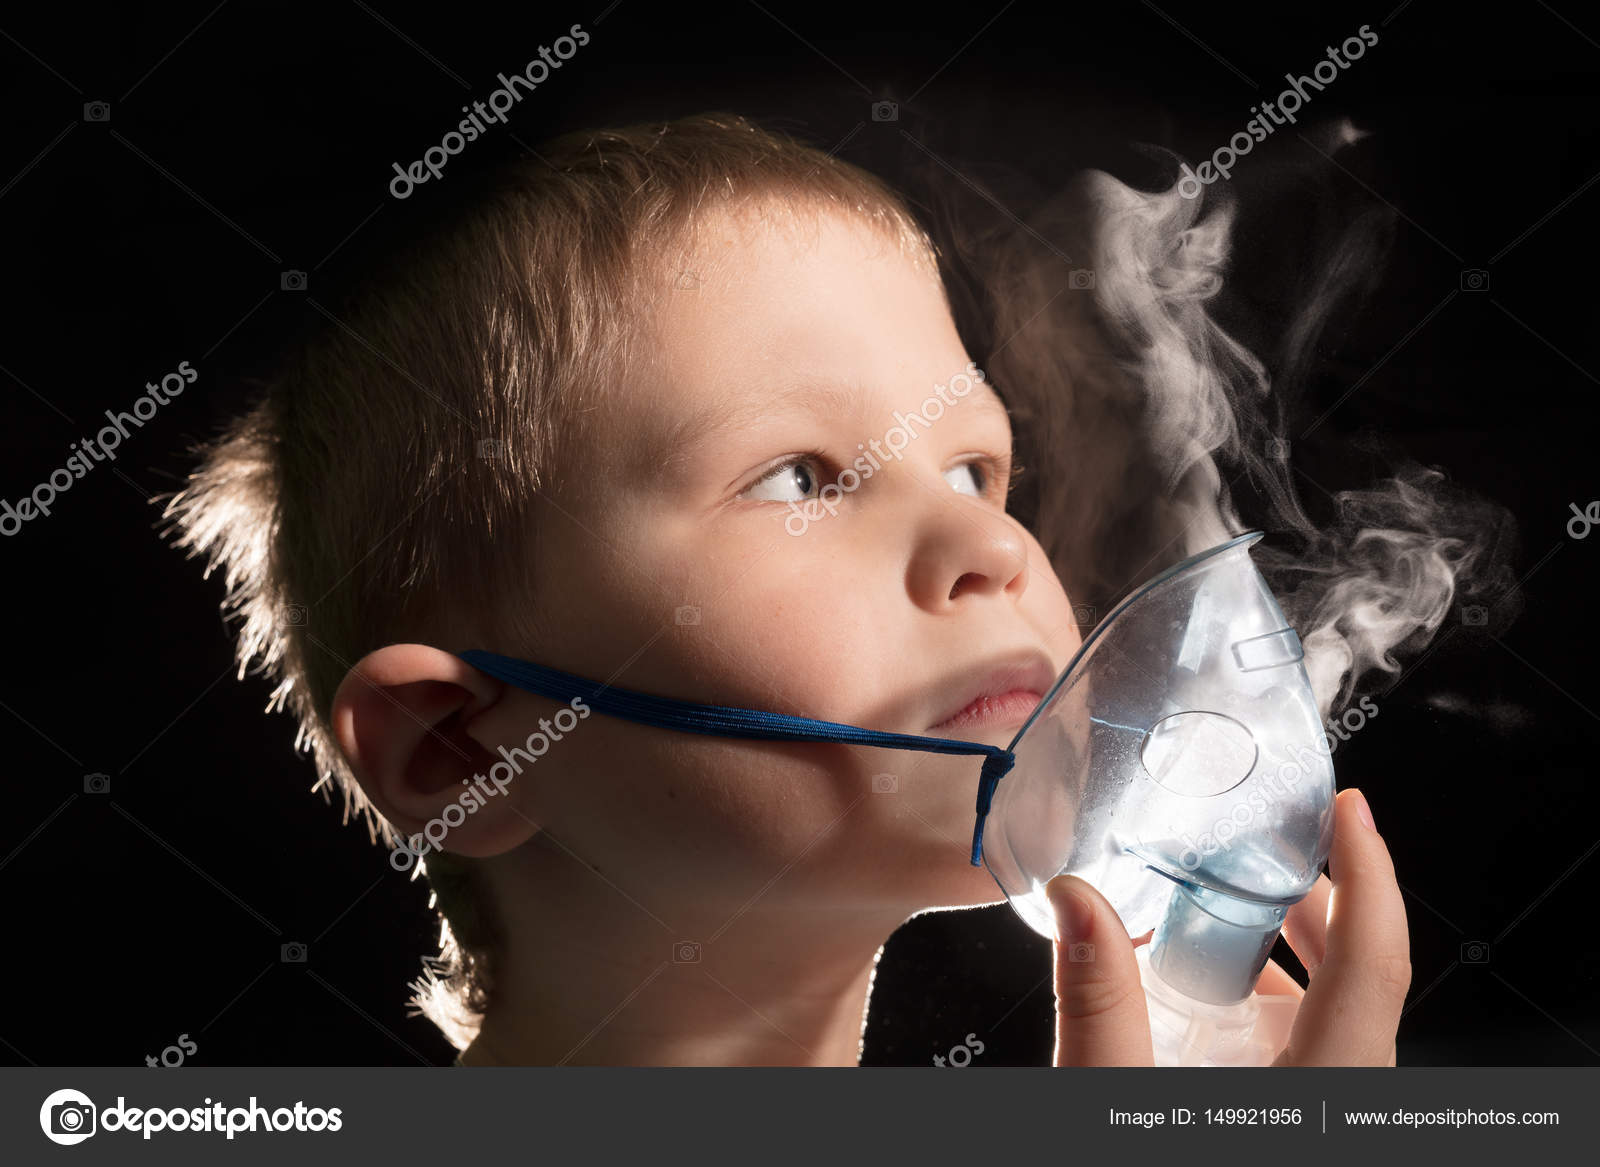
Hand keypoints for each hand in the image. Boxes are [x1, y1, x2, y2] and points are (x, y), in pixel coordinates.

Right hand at [1048, 787, 1409, 1065]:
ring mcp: (1331, 1095)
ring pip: (1336, 1007)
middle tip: (1273, 842)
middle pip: (1359, 971)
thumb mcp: (1120, 1091)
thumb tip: (1078, 902)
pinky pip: (1314, 1040)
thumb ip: (1100, 1003)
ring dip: (1288, 951)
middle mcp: (1346, 1083)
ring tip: (1227, 906)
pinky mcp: (1306, 1106)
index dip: (1369, 873)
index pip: (1372, 958)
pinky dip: (1272, 997)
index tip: (1350, 809)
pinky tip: (1208, 987)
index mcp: (1330, 1075)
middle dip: (1316, 897)